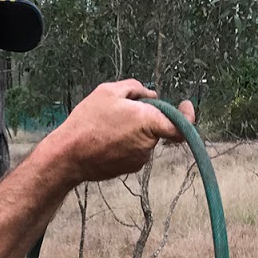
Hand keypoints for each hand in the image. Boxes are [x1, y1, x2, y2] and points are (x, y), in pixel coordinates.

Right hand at [53, 81, 195, 183]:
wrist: (69, 156)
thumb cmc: (87, 122)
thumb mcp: (109, 91)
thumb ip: (136, 88)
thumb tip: (152, 96)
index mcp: (148, 122)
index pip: (181, 126)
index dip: (188, 116)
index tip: (185, 106)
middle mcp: (148, 144)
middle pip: (156, 127)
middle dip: (145, 117)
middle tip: (121, 109)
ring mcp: (138, 159)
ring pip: (143, 139)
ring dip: (132, 130)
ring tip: (106, 125)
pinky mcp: (128, 168)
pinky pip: (132, 150)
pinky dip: (124, 142)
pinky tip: (104, 138)